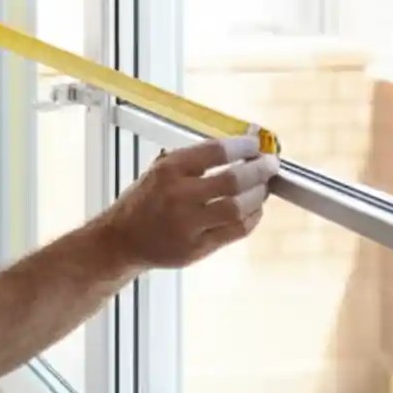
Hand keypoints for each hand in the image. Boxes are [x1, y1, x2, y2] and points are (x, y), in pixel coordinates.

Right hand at [94, 133, 279, 269]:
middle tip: (270, 165)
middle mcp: (178, 197)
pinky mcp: (197, 248)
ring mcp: (188, 225)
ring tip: (263, 187)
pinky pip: (237, 231)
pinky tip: (254, 209)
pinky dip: (252, 218)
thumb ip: (193, 160)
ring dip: (258, 195)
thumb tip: (237, 148)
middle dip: (259, 170)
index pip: (216, 151)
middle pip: (233, 180)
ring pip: (239, 208)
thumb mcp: (159, 171)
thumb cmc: (143, 203)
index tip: (255, 144)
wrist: (122, 240)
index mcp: (168, 171)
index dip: (243, 146)